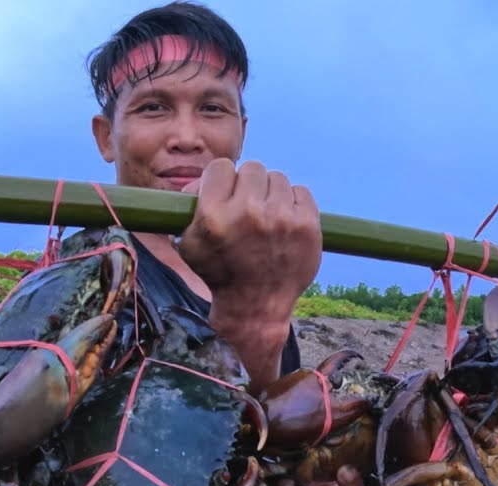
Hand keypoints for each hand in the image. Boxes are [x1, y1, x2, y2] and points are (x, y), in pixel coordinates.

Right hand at [177, 159, 322, 389]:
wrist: (257, 306)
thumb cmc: (221, 273)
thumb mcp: (189, 244)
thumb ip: (190, 208)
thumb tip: (199, 181)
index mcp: (214, 216)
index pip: (221, 167)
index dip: (223, 180)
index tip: (227, 194)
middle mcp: (248, 213)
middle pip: (252, 169)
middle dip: (249, 186)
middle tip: (249, 207)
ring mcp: (281, 218)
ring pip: (277, 178)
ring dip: (271, 194)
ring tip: (267, 218)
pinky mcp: (307, 224)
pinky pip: (301, 191)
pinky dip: (293, 203)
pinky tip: (284, 222)